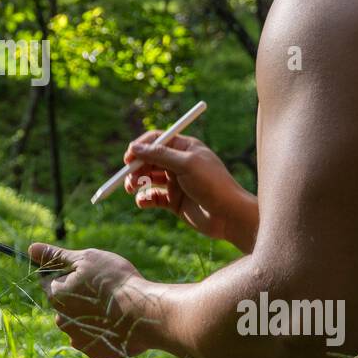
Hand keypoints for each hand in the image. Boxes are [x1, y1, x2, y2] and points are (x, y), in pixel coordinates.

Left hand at [28, 244, 159, 357]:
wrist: (143, 314)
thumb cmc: (114, 282)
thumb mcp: (85, 259)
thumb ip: (56, 256)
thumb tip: (32, 249)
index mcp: (56, 295)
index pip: (49, 280)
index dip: (67, 273)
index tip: (86, 273)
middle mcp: (61, 320)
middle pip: (64, 304)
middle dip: (79, 296)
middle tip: (103, 290)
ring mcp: (78, 340)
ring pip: (79, 323)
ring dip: (90, 315)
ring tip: (113, 307)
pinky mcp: (95, 354)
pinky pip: (95, 339)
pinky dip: (103, 332)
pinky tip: (118, 324)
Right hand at [123, 131, 257, 250]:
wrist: (229, 216)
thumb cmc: (213, 185)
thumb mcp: (186, 165)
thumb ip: (159, 155)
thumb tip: (134, 147)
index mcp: (185, 148)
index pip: (157, 140)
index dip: (141, 147)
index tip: (128, 158)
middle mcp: (179, 163)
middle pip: (149, 159)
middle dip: (136, 167)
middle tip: (128, 177)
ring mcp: (176, 183)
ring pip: (148, 178)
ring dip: (136, 182)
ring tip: (132, 189)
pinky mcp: (173, 201)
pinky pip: (152, 197)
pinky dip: (144, 199)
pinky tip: (143, 202)